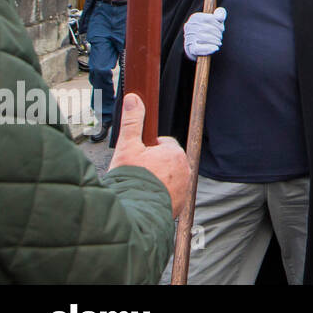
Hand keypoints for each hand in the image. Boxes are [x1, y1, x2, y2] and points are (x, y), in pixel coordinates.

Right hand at [109, 93, 191, 218]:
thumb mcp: (127, 147)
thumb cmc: (131, 180)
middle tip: (137, 174)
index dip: (148, 150)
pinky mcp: (181, 204)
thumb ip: (132, 122)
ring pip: (170, 178)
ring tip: (141, 187)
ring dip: (158, 180)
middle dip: (154, 165)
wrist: (134, 214)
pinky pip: (171, 195)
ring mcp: (184, 188)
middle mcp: (185, 169)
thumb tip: (134, 98)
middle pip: (168, 162)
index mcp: (175, 153)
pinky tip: (147, 199)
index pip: (164, 144)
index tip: (138, 158)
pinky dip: (161, 196)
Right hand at [183, 8, 225, 60]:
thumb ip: (219, 15)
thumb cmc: (207, 30)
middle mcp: (190, 26)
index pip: (211, 19)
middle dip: (219, 34)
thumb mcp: (214, 20)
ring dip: (216, 41)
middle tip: (220, 37)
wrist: (195, 45)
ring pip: (207, 38)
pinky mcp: (190, 48)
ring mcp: (189, 37)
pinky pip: (200, 48)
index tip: (221, 29)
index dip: (219, 25)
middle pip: (210, 29)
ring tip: (218, 42)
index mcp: (195, 17)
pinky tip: (215, 48)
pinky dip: (210, 48)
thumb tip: (221, 15)